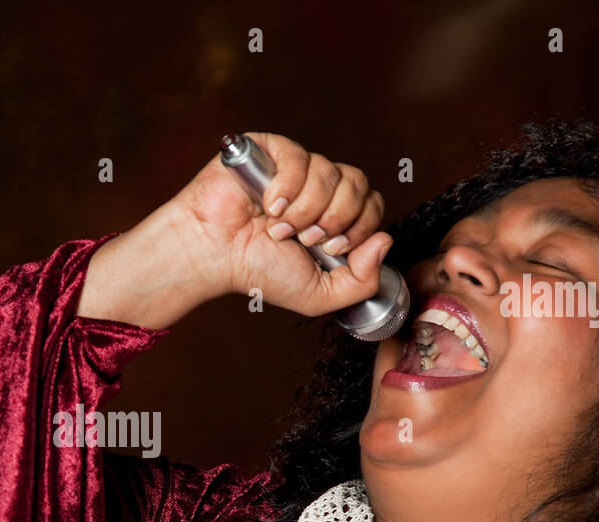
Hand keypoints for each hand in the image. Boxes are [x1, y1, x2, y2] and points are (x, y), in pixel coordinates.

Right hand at [171, 131, 391, 316]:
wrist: (214, 255)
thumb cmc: (257, 271)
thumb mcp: (319, 294)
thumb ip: (361, 282)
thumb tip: (384, 242)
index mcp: (333, 216)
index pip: (372, 204)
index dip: (358, 227)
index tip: (328, 250)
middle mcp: (318, 189)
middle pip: (358, 183)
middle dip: (334, 219)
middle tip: (305, 238)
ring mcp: (296, 167)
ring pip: (330, 172)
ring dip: (305, 209)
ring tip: (278, 226)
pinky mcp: (272, 149)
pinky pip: (299, 156)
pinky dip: (285, 187)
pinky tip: (268, 205)